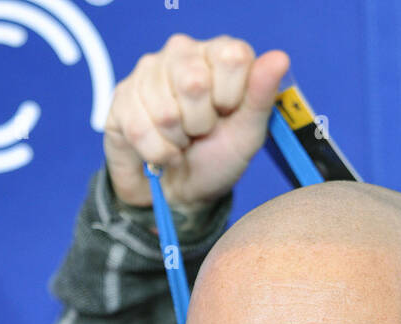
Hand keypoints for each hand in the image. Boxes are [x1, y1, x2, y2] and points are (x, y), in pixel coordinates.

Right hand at [103, 34, 289, 212]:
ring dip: (176, 142)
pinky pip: (139, 129)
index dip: (230, 98)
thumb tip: (278, 58)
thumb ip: (262, 97)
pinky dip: (156, 153)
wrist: (180, 193)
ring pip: (165, 111)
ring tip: (180, 141)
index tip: (227, 114)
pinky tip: (161, 150)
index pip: (231, 57)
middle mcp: (183, 52)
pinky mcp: (122, 96)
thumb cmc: (216, 160)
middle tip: (201, 132)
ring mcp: (148, 71)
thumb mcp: (247, 136)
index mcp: (219, 53)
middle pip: (193, 82)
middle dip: (200, 123)